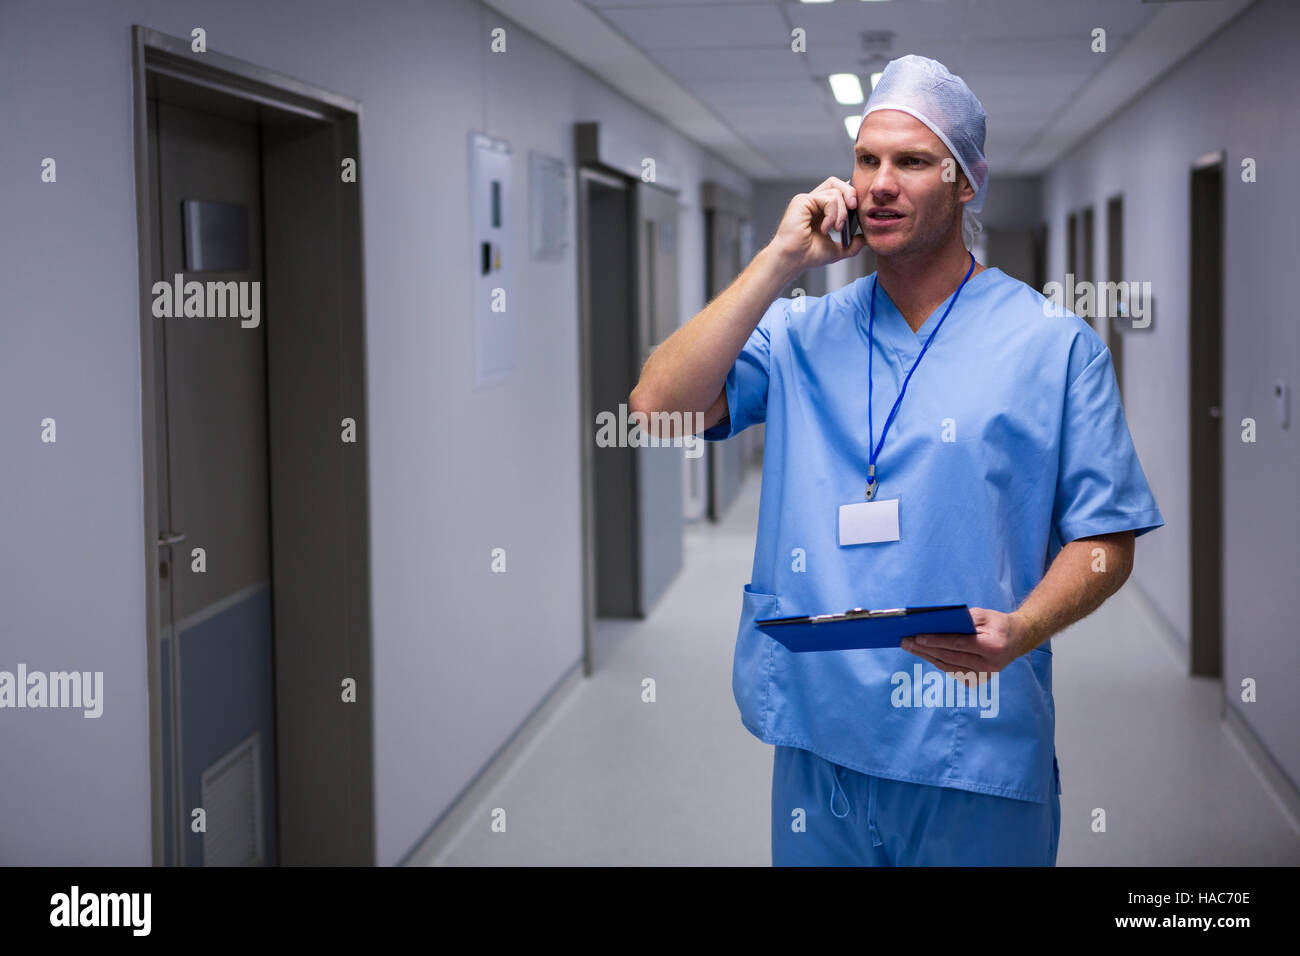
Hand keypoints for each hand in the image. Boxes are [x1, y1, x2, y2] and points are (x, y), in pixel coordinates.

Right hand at [768, 177, 867, 275]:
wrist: (793, 261)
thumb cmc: (808, 256)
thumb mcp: (837, 250)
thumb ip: (852, 244)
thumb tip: (865, 239)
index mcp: (820, 209)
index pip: (839, 191)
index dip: (851, 196)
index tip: (857, 213)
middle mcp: (813, 202)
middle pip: (837, 182)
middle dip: (850, 194)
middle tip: (854, 210)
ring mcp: (807, 200)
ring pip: (835, 192)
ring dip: (841, 212)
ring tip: (836, 229)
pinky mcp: (802, 201)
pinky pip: (828, 199)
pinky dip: (832, 214)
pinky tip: (825, 228)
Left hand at [900, 607, 1035, 684]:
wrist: (1017, 640)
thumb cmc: (996, 623)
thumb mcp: (982, 615)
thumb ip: (961, 620)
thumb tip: (933, 624)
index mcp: (992, 647)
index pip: (957, 644)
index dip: (936, 641)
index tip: (917, 637)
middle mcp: (989, 665)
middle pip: (949, 657)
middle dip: (925, 649)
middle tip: (906, 642)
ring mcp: (984, 676)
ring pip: (948, 666)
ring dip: (927, 656)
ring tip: (910, 647)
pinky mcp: (978, 681)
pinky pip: (952, 671)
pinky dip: (938, 662)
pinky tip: (925, 654)